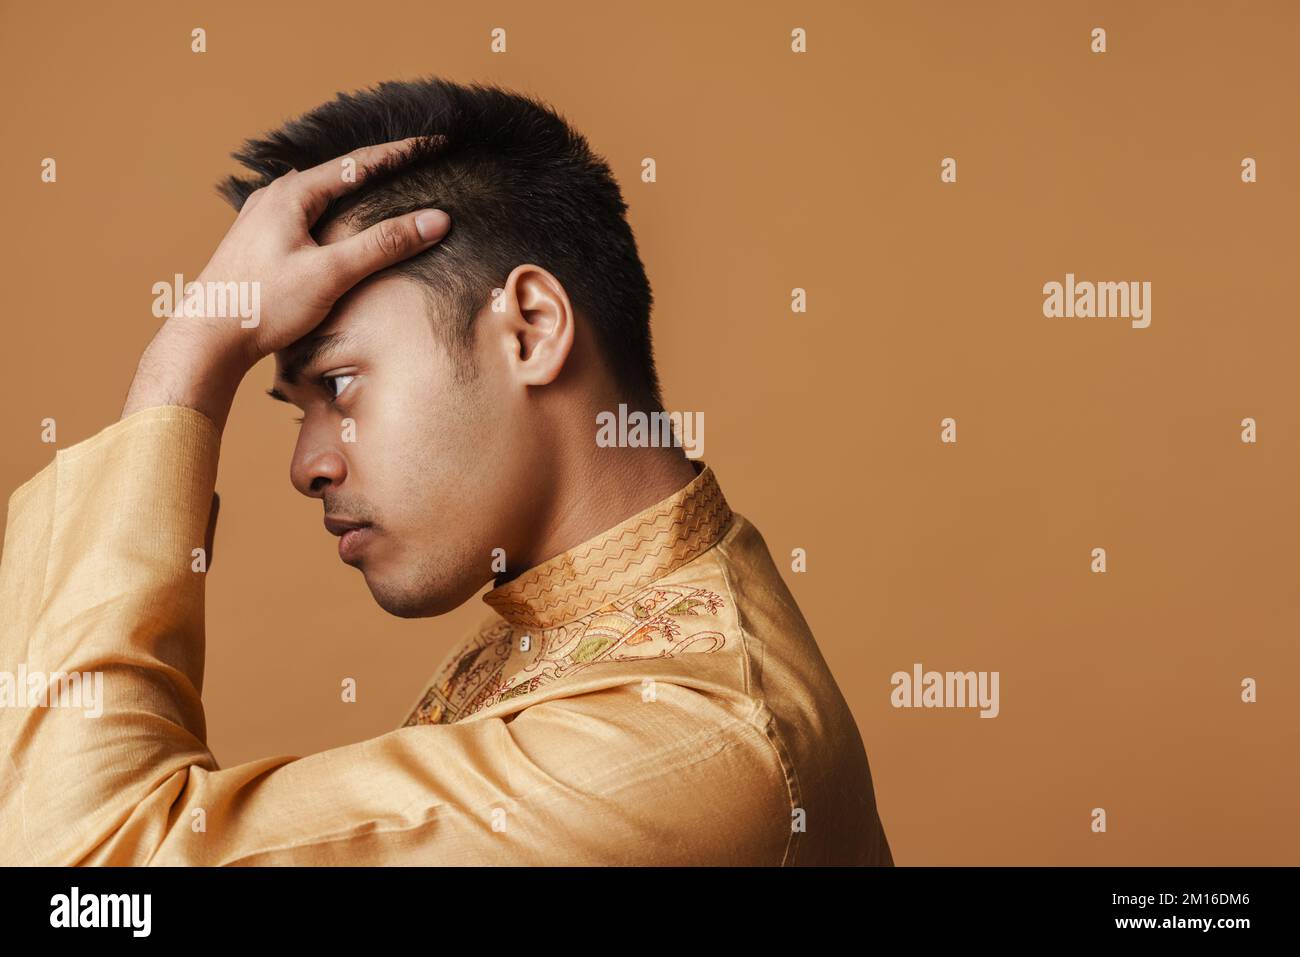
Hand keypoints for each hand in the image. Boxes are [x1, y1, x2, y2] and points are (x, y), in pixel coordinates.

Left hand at [122, 137, 451, 432]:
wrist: (208, 339)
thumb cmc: (264, 304)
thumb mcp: (331, 273)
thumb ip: (384, 244)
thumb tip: (436, 219)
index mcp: (291, 194)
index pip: (359, 163)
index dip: (401, 154)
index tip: (435, 144)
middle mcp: (275, 197)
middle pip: (339, 174)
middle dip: (381, 168)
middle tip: (418, 163)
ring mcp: (264, 219)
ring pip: (322, 195)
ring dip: (357, 192)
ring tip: (389, 189)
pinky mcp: (262, 243)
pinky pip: (309, 216)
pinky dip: (338, 214)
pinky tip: (345, 226)